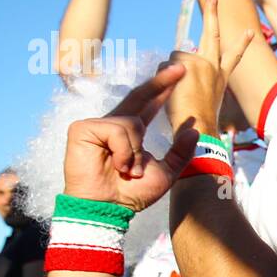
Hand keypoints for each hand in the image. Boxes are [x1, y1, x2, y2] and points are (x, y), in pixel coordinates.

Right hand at [62, 66, 198, 211]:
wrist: (107, 209)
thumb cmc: (131, 194)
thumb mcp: (165, 172)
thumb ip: (180, 151)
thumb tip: (194, 128)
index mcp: (131, 133)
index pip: (149, 105)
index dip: (163, 89)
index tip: (179, 73)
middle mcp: (114, 124)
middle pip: (138, 96)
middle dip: (160, 82)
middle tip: (181, 67)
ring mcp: (97, 125)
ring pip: (132, 122)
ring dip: (135, 151)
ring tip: (127, 171)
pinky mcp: (82, 128)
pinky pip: (117, 129)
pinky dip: (123, 150)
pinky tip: (116, 166)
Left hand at [164, 0, 254, 131]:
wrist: (200, 129)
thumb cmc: (198, 120)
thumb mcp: (203, 98)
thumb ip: (194, 78)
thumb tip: (175, 65)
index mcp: (221, 77)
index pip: (234, 57)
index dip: (242, 44)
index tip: (251, 32)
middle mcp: (213, 66)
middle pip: (211, 34)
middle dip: (213, 13)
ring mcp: (201, 62)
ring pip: (176, 58)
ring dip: (171, 74)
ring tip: (178, 94)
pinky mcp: (187, 62)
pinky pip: (165, 64)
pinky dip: (163, 76)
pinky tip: (172, 91)